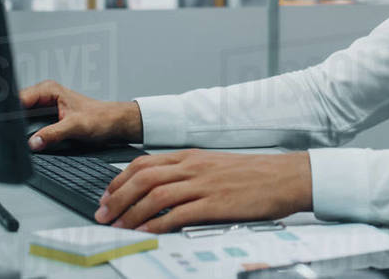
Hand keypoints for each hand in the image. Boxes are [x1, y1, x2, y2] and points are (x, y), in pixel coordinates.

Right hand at [18, 79, 142, 150]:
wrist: (114, 124)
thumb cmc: (102, 117)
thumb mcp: (76, 126)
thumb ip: (53, 133)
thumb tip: (34, 142)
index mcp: (49, 90)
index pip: (20, 98)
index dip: (12, 113)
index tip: (7, 126)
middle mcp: (45, 97)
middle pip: (17, 110)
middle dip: (14, 123)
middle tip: (10, 136)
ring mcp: (44, 109)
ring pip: (22, 120)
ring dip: (20, 130)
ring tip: (16, 139)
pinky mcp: (47, 121)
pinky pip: (30, 128)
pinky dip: (28, 135)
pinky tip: (27, 141)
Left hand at [94, 149, 311, 232]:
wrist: (285, 177)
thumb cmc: (253, 174)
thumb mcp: (214, 165)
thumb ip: (188, 173)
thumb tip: (160, 187)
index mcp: (191, 156)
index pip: (143, 164)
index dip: (119, 181)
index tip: (106, 196)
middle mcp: (193, 167)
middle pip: (143, 178)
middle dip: (116, 198)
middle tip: (103, 215)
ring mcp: (204, 184)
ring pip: (155, 195)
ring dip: (131, 213)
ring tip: (119, 227)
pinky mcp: (216, 203)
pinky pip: (179, 213)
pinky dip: (158, 223)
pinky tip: (147, 232)